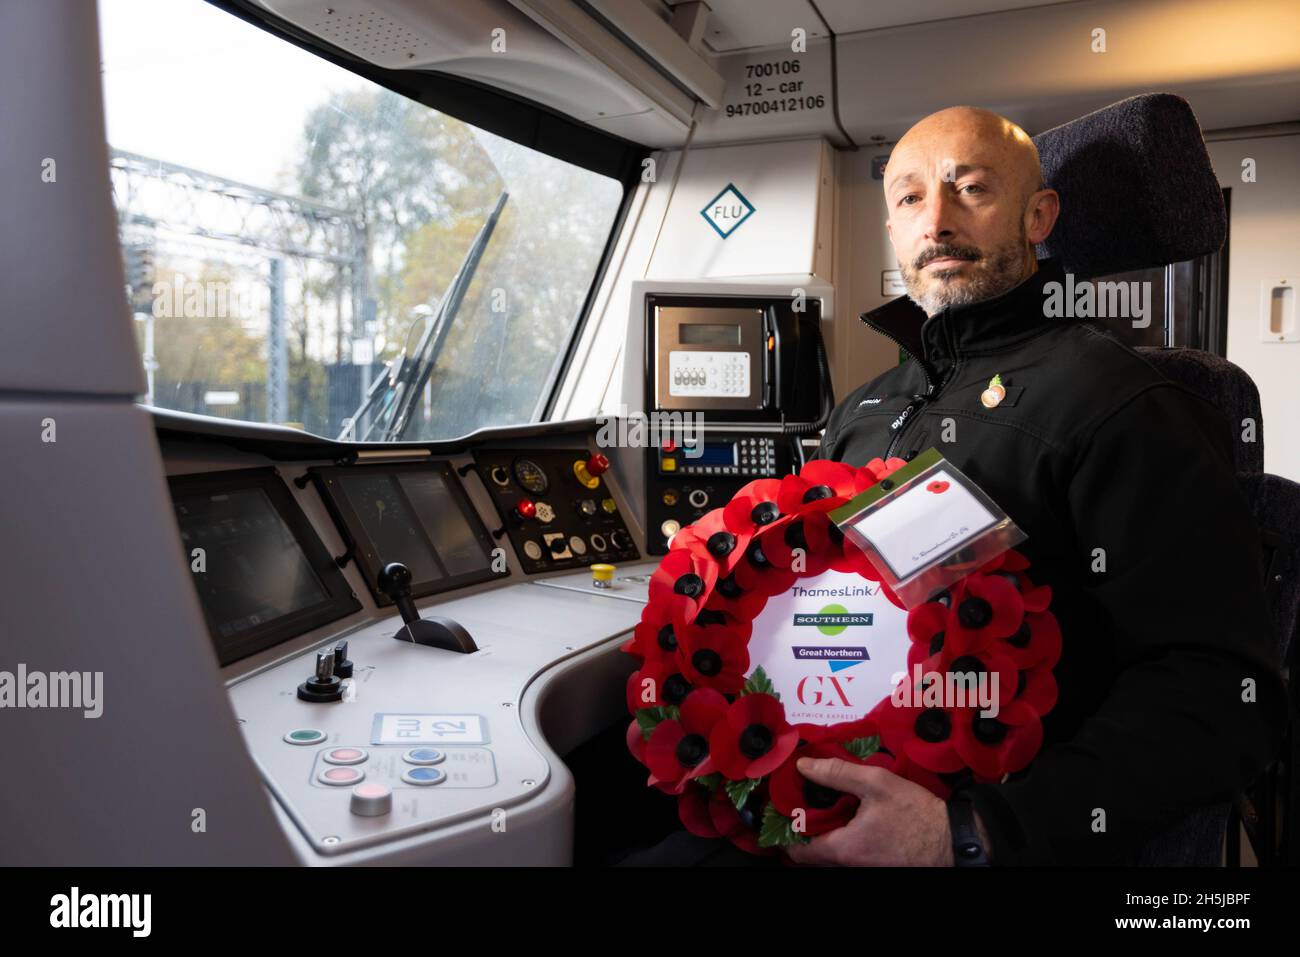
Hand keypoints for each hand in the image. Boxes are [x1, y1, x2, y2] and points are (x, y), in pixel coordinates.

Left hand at [782, 757, 970, 865]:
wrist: (953, 839)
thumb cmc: (918, 815)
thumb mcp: (876, 783)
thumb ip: (837, 773)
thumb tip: (804, 765)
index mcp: (843, 848)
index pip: (797, 850)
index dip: (784, 828)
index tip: (781, 805)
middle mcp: (848, 863)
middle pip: (811, 849)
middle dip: (802, 823)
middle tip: (800, 795)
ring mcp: (861, 865)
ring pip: (829, 847)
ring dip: (822, 825)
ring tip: (822, 796)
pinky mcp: (874, 860)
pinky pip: (846, 847)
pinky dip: (840, 830)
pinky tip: (846, 807)